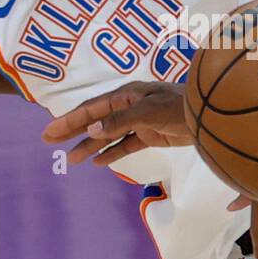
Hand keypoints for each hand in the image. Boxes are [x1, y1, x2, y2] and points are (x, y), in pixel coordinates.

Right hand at [42, 81, 193, 165]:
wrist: (209, 116)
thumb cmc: (180, 108)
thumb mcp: (148, 112)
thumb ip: (120, 121)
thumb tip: (92, 129)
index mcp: (126, 96)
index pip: (91, 109)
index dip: (69, 120)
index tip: (49, 131)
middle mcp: (129, 106)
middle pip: (94, 119)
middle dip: (72, 130)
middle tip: (48, 141)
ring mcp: (139, 121)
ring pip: (108, 135)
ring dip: (89, 146)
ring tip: (70, 159)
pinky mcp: (150, 135)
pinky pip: (125, 144)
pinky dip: (112, 153)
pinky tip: (98, 162)